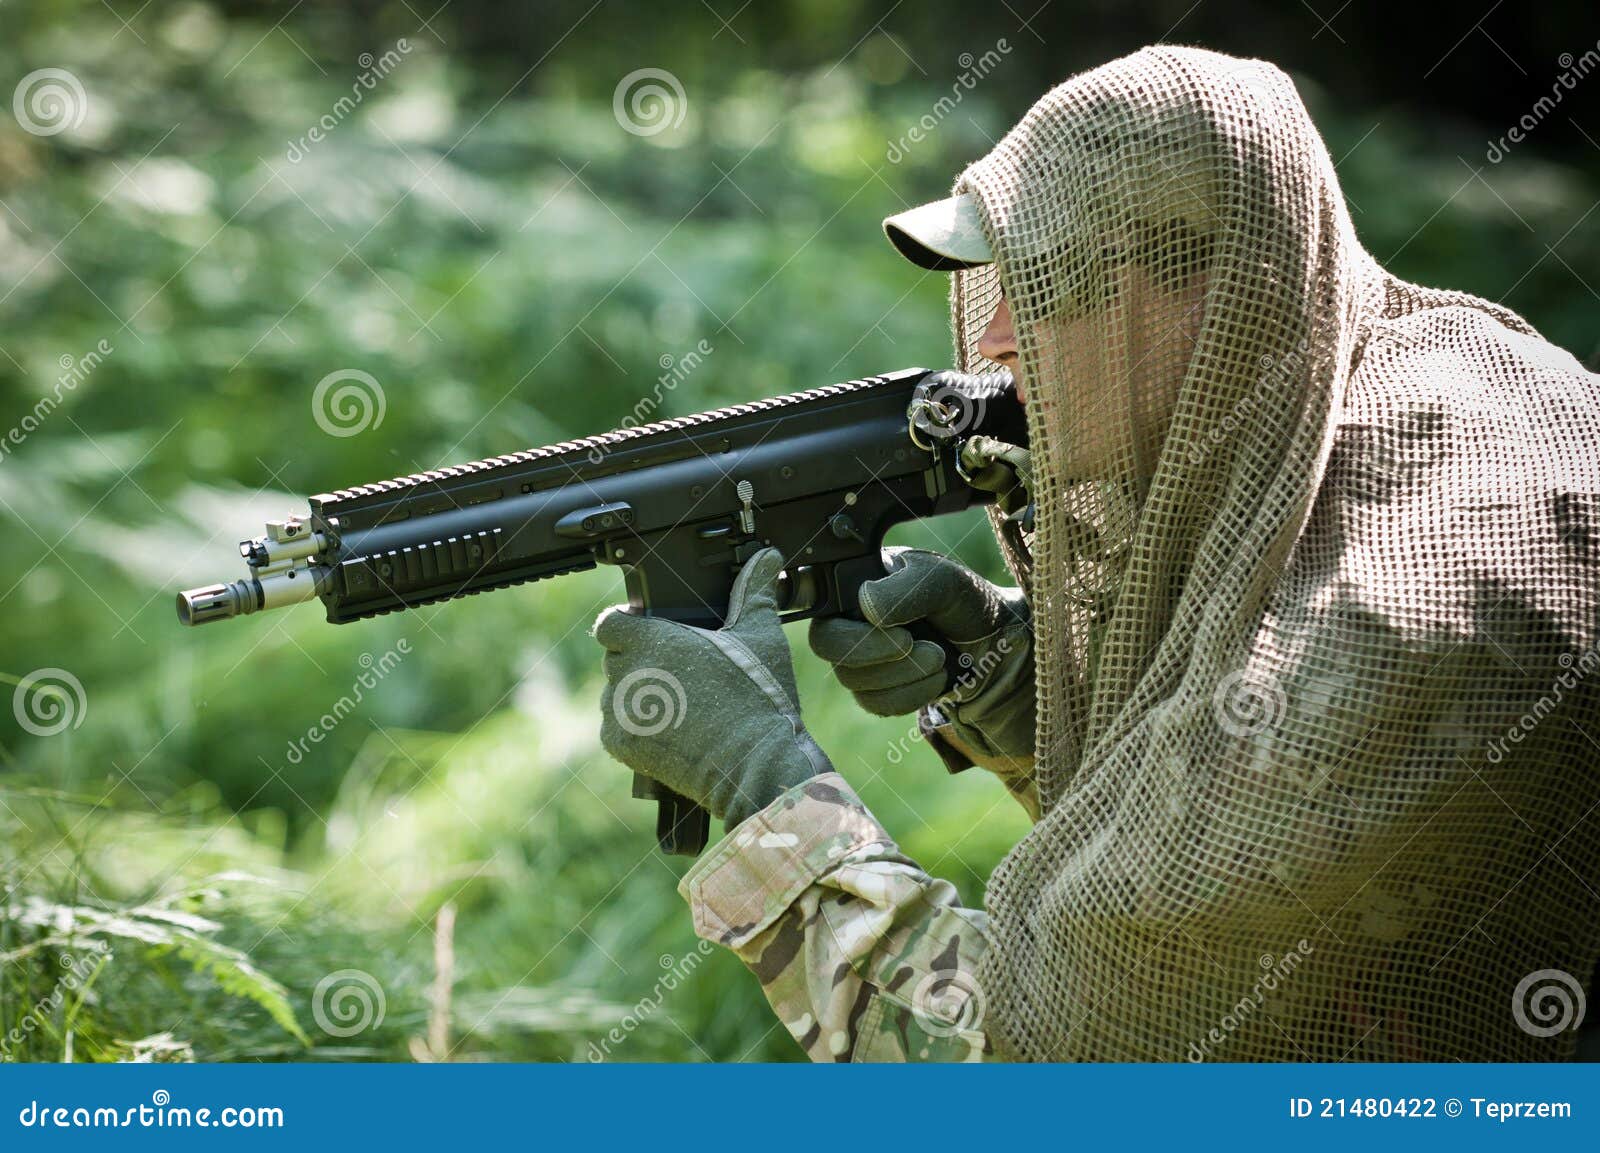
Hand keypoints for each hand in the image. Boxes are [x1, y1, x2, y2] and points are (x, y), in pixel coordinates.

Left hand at [594, 548, 831, 829]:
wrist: (756, 764)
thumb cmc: (759, 698)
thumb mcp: (761, 636)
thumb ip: (754, 591)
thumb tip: (766, 555)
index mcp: (652, 638)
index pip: (610, 622)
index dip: (628, 625)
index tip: (651, 634)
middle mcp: (627, 672)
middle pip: (615, 658)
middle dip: (639, 662)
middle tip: (680, 675)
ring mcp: (620, 711)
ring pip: (615, 694)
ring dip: (637, 696)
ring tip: (680, 706)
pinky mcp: (620, 746)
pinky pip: (616, 729)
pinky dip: (637, 730)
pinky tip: (672, 731)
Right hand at [808, 547, 1034, 760]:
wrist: (995, 644)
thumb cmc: (966, 602)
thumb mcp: (942, 581)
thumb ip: (904, 588)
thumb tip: (866, 607)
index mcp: (857, 585)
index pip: (823, 610)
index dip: (849, 629)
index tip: (898, 632)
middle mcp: (850, 620)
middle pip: (829, 647)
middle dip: (877, 653)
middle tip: (916, 645)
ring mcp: (860, 657)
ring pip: (854, 680)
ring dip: (903, 674)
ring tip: (939, 657)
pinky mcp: (876, 689)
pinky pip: (875, 703)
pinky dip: (909, 695)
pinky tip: (935, 679)